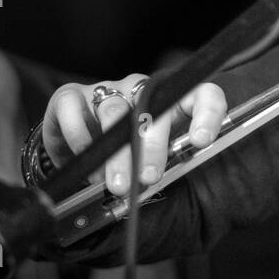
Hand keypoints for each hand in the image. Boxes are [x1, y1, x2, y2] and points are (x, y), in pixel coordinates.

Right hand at [41, 74, 227, 195]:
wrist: (74, 154)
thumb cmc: (123, 159)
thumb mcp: (148, 165)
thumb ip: (159, 172)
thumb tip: (155, 188)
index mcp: (172, 103)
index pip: (202, 95)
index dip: (207, 113)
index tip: (201, 140)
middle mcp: (141, 90)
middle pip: (153, 108)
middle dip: (152, 147)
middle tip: (148, 178)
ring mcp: (107, 90)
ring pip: (113, 111)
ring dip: (115, 153)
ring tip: (115, 184)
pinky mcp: (71, 95)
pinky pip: (74, 109)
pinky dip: (78, 138)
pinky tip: (81, 158)